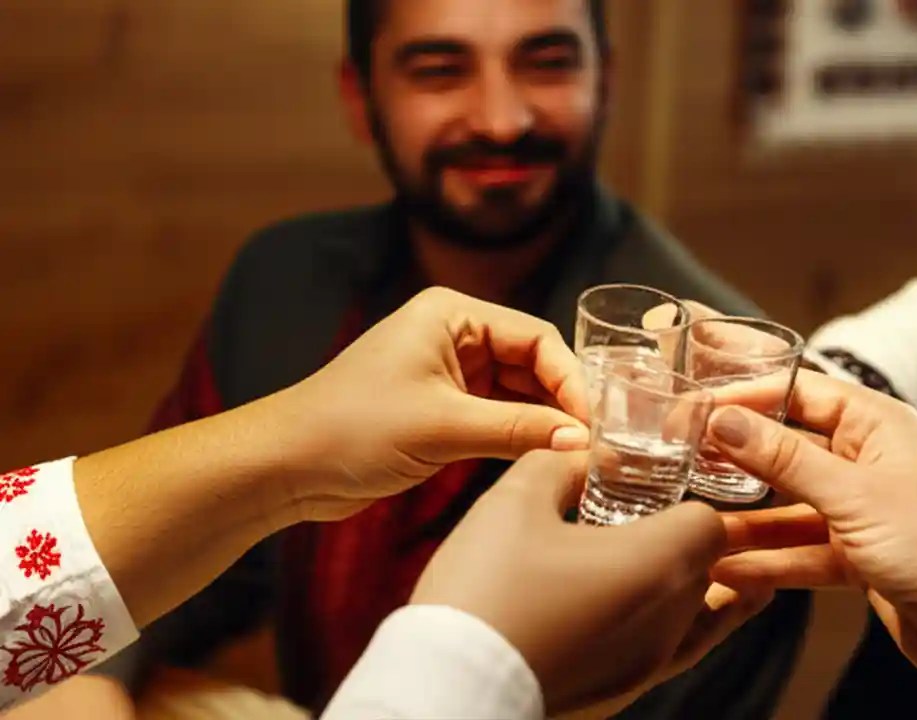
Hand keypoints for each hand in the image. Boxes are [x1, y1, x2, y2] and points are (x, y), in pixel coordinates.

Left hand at [278, 287, 591, 519]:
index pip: (537, 337)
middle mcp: (454, 336)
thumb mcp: (443, 427)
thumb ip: (518, 431)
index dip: (570, 379)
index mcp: (451, 314)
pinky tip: (546, 458)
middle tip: (594, 443)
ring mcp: (449, 373)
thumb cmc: (351, 427)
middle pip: (533, 363)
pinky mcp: (442, 409)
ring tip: (577, 456)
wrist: (286, 465)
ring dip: (544, 422)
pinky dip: (521, 436)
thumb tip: (581, 441)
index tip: (592, 422)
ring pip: (519, 393)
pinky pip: (498, 417)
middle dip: (562, 401)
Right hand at [410, 450, 772, 714]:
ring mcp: (649, 663)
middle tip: (657, 519)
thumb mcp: (515, 498)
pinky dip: (668, 627)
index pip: (713, 525)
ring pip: (700, 620)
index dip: (694, 501)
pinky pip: (669, 653)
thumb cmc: (485, 587)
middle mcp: (669, 618)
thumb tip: (580, 460)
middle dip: (688, 542)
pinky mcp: (622, 692)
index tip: (669, 491)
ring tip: (678, 567)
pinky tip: (639, 614)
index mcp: (657, 562)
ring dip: (692, 589)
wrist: (449, 685)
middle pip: (707, 570)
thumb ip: (560, 465)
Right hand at [703, 371, 916, 685]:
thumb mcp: (852, 495)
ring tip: (693, 525)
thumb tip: (724, 418)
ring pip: (787, 505)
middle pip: (787, 447)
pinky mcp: (856, 555)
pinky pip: (798, 550)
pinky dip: (767, 561)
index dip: (748, 396)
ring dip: (744, 519)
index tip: (697, 406)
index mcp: (878, 424)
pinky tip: (725, 570)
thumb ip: (784, 458)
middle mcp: (868, 459)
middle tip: (681, 460)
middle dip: (737, 457)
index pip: (801, 391)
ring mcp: (861, 509)